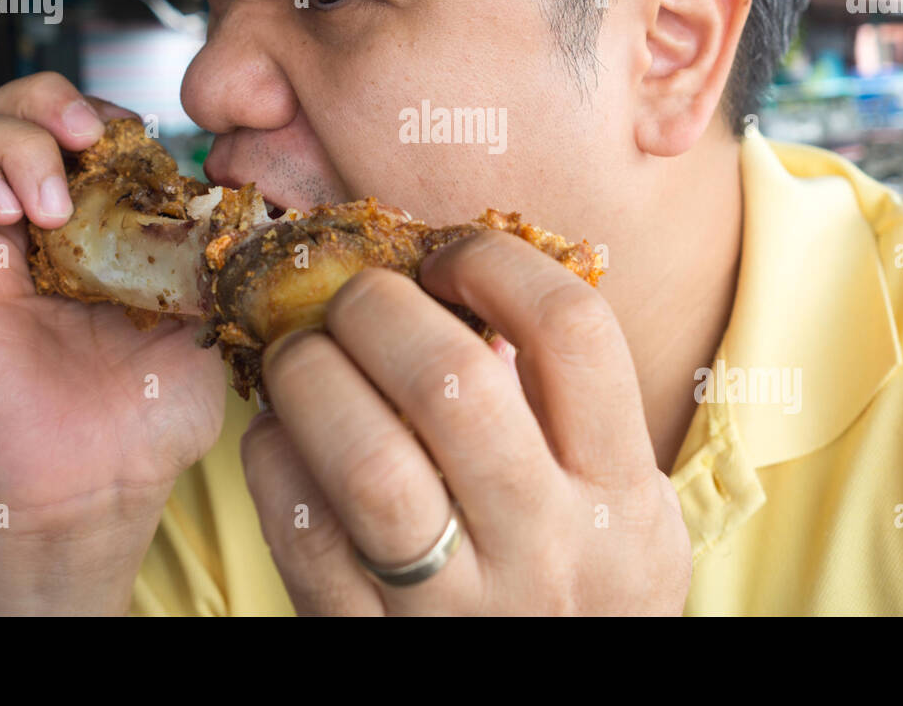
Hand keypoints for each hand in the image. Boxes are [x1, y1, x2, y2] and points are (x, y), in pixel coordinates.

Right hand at [0, 73, 228, 610]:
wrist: (105, 475)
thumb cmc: (155, 406)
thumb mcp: (209, 306)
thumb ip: (218, 243)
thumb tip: (246, 190)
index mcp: (101, 225)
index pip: (84, 127)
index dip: (105, 111)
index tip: (139, 139)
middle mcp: (39, 225)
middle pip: (18, 111)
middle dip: (50, 99)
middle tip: (88, 136)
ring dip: (14, 138)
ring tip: (52, 202)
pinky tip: (11, 213)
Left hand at [239, 230, 691, 614]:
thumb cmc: (588, 591)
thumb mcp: (627, 507)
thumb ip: (574, 411)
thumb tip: (470, 297)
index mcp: (619, 492)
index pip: (572, 331)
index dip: (496, 264)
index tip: (450, 260)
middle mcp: (545, 547)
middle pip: (450, 381)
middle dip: (380, 307)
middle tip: (357, 299)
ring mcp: (454, 605)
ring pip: (368, 460)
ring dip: (313, 377)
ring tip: (302, 356)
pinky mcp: (369, 641)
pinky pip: (302, 535)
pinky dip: (274, 460)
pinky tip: (281, 438)